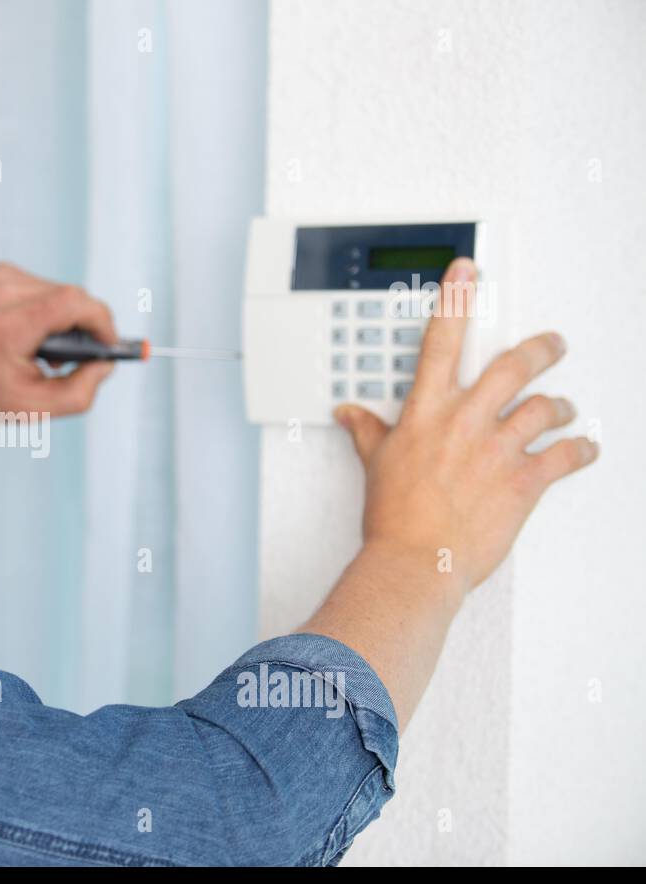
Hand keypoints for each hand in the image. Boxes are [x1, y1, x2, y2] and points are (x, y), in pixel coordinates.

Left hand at [0, 262, 118, 451]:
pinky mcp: (0, 274)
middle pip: (71, 297)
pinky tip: (34, 339)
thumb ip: (79, 392)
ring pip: (61, 293)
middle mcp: (1, 292)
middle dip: (85, 328)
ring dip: (66, 322)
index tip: (109, 346)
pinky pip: (45, 290)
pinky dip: (50, 314)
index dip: (101, 321)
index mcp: (7, 326)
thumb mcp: (33, 410)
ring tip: (50, 356)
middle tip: (78, 362)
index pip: (72, 302)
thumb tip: (106, 364)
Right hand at [334, 257, 598, 591]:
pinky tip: (585, 449)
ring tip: (565, 407)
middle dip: (540, 349)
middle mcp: (466, 423)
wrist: (416, 561)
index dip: (455, 298)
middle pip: (514, 366)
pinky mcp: (525, 481)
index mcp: (426, 412)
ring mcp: (499, 450)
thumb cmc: (394, 518)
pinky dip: (581, 450)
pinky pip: (566, 456)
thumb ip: (367, 432)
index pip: (440, 340)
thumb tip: (350, 415)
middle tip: (552, 343)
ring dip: (561, 406)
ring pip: (545, 408)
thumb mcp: (374, 465)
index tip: (467, 271)